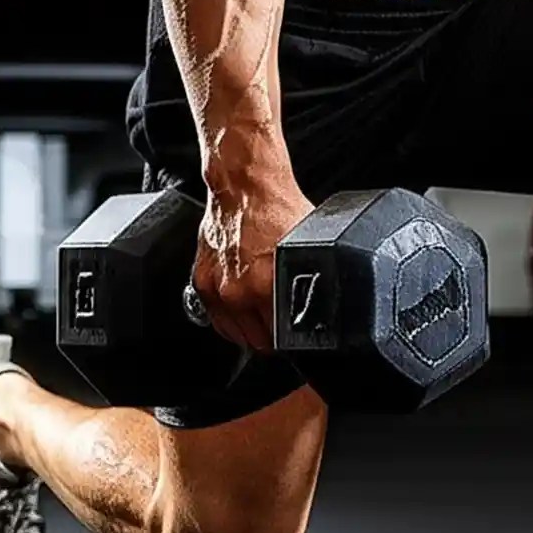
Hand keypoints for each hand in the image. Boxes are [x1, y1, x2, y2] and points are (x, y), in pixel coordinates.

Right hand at [192, 186, 313, 350]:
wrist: (244, 188)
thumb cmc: (276, 209)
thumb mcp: (311, 246)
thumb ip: (317, 277)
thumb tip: (330, 297)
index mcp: (268, 285)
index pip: (282, 340)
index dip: (294, 342)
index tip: (298, 338)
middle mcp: (239, 292)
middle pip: (260, 343)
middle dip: (274, 339)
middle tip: (284, 328)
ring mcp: (217, 290)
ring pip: (237, 337)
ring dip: (251, 333)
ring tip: (264, 318)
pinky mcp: (201, 284)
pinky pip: (218, 321)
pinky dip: (231, 322)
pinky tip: (245, 310)